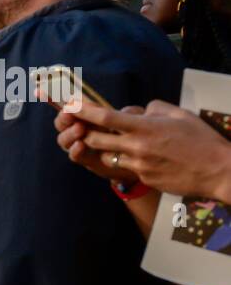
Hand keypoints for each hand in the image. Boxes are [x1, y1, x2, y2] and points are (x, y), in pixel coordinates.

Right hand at [54, 103, 139, 184]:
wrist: (142, 160)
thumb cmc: (137, 136)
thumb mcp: (136, 121)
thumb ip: (130, 115)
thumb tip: (124, 112)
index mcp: (88, 116)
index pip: (70, 107)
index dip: (64, 101)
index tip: (67, 96)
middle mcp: (81, 131)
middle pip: (61, 124)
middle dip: (63, 118)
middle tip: (69, 112)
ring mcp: (82, 146)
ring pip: (64, 140)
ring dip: (69, 133)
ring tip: (79, 128)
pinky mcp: (86, 161)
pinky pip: (74, 156)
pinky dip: (74, 150)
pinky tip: (80, 144)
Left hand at [73, 100, 230, 201]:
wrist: (218, 170)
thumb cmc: (201, 139)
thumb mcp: (179, 114)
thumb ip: (153, 109)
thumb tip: (137, 112)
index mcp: (145, 127)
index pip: (105, 118)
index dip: (83, 112)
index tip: (69, 106)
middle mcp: (137, 147)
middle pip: (96, 140)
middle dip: (84, 133)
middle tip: (78, 127)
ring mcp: (138, 165)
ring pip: (108, 156)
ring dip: (106, 149)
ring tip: (115, 142)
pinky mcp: (143, 178)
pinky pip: (126, 167)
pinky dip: (128, 160)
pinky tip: (146, 158)